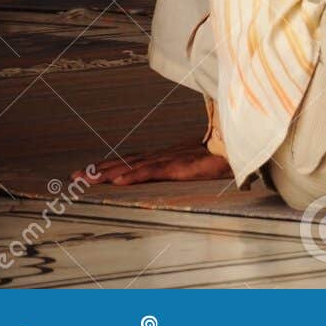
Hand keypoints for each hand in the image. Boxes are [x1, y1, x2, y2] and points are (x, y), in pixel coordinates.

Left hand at [79, 146, 230, 186]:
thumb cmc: (234, 152)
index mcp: (173, 155)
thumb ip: (199, 163)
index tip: (92, 169)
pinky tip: (118, 181)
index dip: (113, 163)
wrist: (251, 144)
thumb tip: (196, 166)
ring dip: (109, 172)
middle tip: (74, 176)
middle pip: (129, 161)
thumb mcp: (211, 161)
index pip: (137, 159)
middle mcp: (169, 154)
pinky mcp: (183, 166)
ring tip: (86, 180)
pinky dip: (134, 175)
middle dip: (101, 168)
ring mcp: (175, 158)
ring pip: (135, 166)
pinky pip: (154, 171)